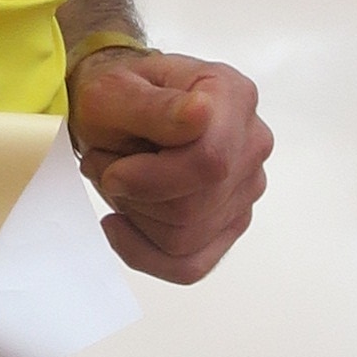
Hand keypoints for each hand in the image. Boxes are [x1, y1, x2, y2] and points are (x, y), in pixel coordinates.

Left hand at [66, 44, 271, 283]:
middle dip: (134, 196)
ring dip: (135, 217)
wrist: (115, 108)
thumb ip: (155, 107)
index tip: (113, 169)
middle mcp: (251, 142)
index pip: (209, 161)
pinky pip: (191, 265)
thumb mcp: (115, 91)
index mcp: (232, 97)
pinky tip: (123, 226)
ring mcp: (246, 186)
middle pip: (193, 207)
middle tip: (106, 165)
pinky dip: (145, 254)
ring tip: (119, 178)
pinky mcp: (230, 222)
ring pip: (186, 239)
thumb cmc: (116, 95)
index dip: (151, 178)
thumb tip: (200, 113)